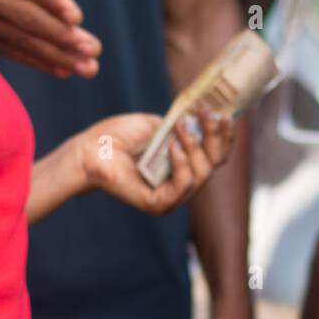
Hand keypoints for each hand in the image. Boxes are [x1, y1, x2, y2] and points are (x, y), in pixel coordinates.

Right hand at [0, 0, 100, 77]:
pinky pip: (12, 51)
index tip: (77, 18)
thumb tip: (68, 10)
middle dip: (61, 34)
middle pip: (24, 15)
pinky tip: (64, 71)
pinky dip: (40, 61)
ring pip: (20, 38)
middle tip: (94, 49)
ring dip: (58, 54)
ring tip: (89, 67)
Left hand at [78, 111, 234, 216]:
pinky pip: (183, 185)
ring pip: (202, 174)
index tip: (227, 114)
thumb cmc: (120, 136)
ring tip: (179, 128)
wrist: (91, 149)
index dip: (225, 136)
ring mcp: (171, 197)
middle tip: (207, 114)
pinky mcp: (159, 204)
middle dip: (215, 137)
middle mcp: (181, 185)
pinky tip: (171, 146)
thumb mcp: (159, 125)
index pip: (216, 156)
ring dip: (195, 146)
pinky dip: (182, 163)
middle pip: (214, 164)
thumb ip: (185, 126)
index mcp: (184, 166)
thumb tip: (208, 119)